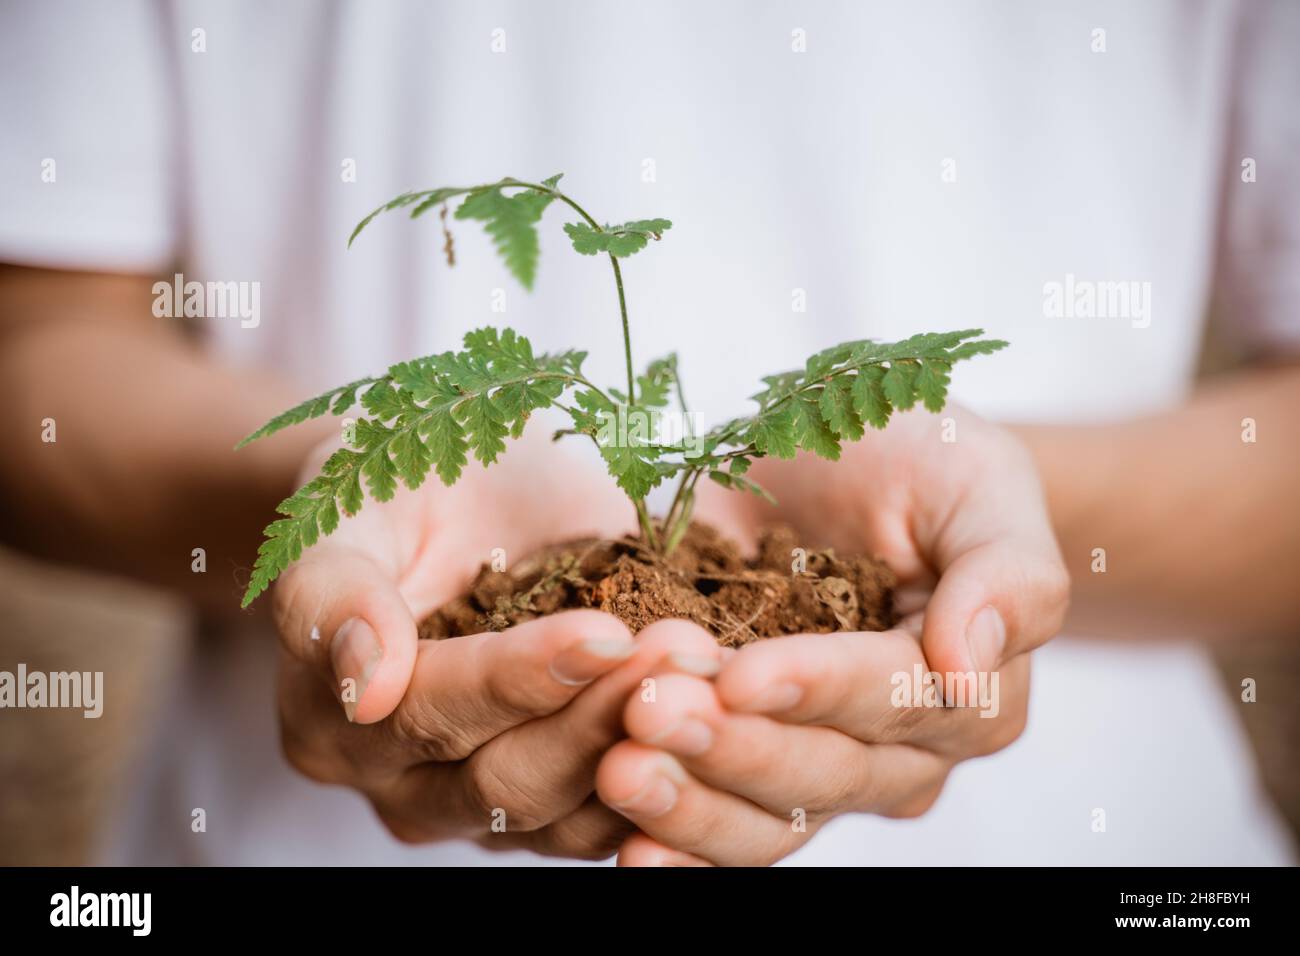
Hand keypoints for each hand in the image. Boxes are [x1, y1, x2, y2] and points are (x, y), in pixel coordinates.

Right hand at [270, 431, 730, 857]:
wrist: (454, 500)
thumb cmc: (398, 490)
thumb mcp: (348, 512)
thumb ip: (334, 593)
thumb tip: (366, 687)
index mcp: (334, 720)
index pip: (432, 710)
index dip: (518, 677)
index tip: (602, 632)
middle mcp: (403, 784)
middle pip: (508, 779)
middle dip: (601, 715)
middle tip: (682, 651)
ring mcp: (482, 807)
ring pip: (574, 812)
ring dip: (652, 748)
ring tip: (714, 673)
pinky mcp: (557, 807)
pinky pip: (619, 815)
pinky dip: (675, 772)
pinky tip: (726, 712)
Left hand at [594, 406, 1069, 864]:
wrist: (843, 465)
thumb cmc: (924, 464)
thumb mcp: (978, 483)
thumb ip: (1004, 571)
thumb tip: (969, 662)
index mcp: (968, 691)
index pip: (894, 696)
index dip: (819, 689)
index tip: (743, 675)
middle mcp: (898, 753)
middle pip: (823, 772)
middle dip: (737, 748)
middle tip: (652, 715)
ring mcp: (818, 768)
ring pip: (765, 819)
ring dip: (691, 802)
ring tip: (620, 770)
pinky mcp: (747, 766)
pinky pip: (715, 822)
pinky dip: (672, 838)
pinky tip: (621, 842)